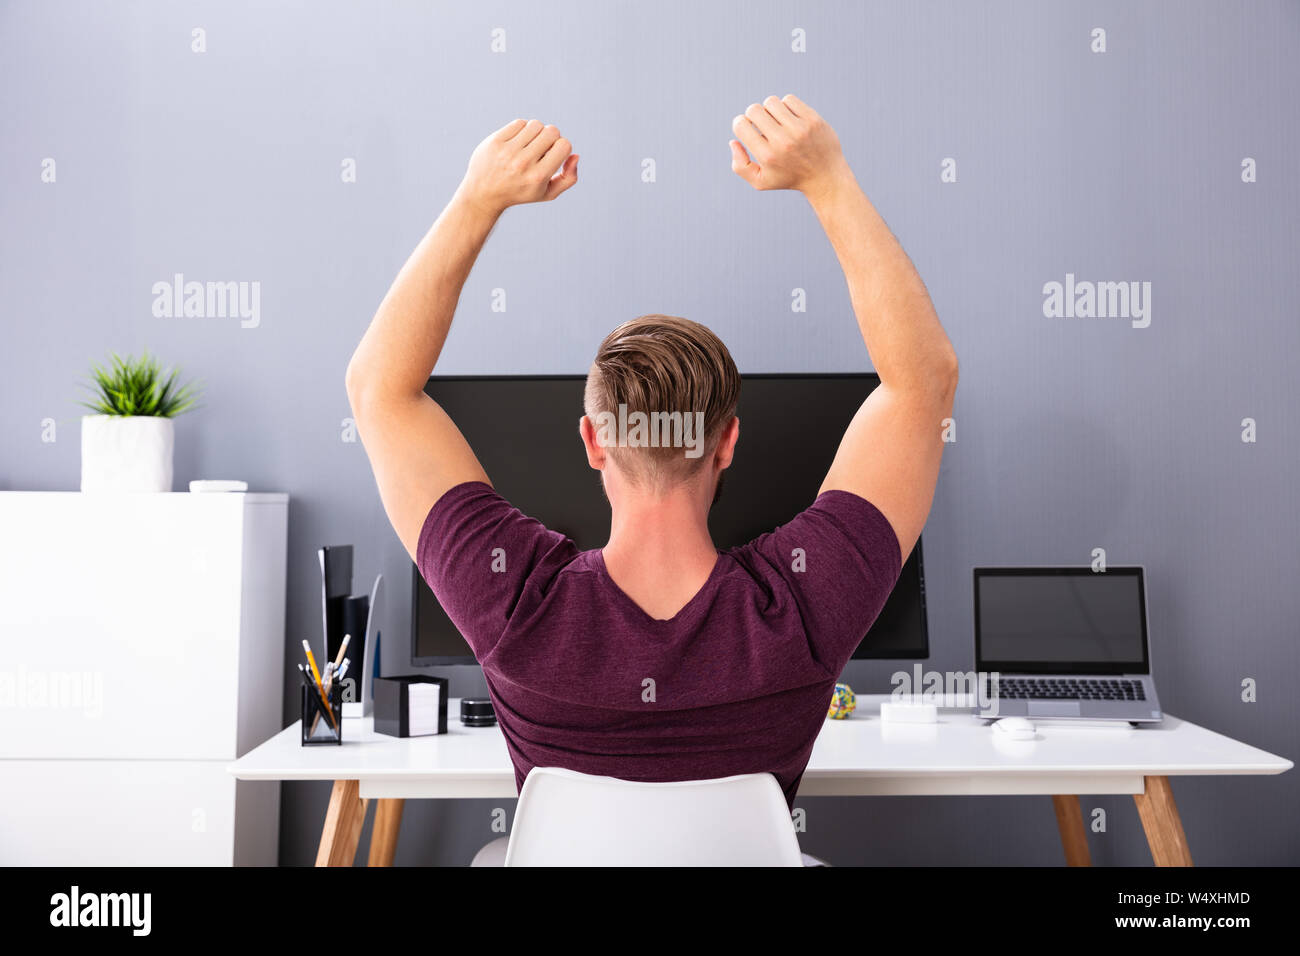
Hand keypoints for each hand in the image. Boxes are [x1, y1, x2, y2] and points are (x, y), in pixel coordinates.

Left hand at [457, 118, 578, 214]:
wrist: (483, 193)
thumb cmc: (520, 192)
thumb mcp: (547, 193)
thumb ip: (568, 178)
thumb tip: (575, 155)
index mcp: (538, 177)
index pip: (564, 145)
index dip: (562, 147)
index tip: (554, 155)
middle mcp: (523, 163)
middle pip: (552, 131)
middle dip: (551, 137)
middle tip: (542, 148)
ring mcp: (507, 151)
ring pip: (536, 124)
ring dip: (537, 132)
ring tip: (530, 143)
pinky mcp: (495, 141)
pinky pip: (519, 123)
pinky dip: (522, 129)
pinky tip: (518, 141)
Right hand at [730, 94, 846, 196]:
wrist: (825, 176)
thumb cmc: (788, 178)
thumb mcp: (760, 181)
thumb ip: (740, 166)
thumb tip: (734, 141)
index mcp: (767, 156)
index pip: (741, 125)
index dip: (740, 124)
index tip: (748, 129)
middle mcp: (782, 141)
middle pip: (754, 110)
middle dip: (753, 115)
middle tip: (762, 126)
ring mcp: (799, 129)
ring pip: (771, 102)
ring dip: (770, 110)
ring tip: (776, 122)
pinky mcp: (812, 119)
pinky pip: (789, 100)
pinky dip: (786, 107)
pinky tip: (790, 119)